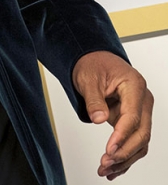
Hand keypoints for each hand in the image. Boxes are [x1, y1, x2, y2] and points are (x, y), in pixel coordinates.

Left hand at [72, 51, 152, 179]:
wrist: (94, 60)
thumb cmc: (93, 65)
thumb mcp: (88, 78)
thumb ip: (93, 99)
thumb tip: (98, 118)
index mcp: (134, 85)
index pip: (133, 116)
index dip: (121, 136)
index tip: (109, 150)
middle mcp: (142, 99)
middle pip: (141, 133)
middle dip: (124, 152)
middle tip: (105, 163)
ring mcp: (140, 110)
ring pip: (140, 142)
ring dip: (124, 159)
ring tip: (106, 169)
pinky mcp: (134, 120)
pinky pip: (134, 141)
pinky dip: (125, 156)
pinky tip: (114, 168)